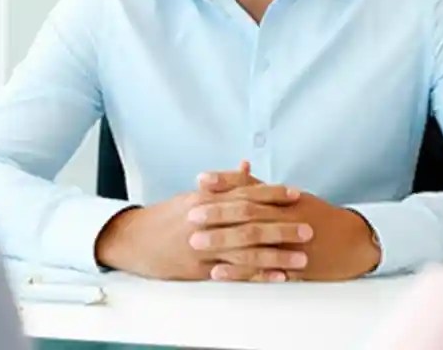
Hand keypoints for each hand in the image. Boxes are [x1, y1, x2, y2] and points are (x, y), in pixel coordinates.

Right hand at [94, 182, 308, 280]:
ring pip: (245, 249)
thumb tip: (247, 166)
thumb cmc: (167, 216)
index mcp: (205, 199)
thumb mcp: (194, 195)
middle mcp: (205, 220)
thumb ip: (224, 183)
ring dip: (276, 254)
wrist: (134, 239)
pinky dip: (257, 275)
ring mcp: (202, 245)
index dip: (272, 194)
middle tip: (307, 228)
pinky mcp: (199, 268)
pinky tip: (277, 277)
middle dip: (281, 225)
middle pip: (249, 221)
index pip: (244, 193)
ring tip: (301, 258)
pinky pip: (233, 272)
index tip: (296, 194)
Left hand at [191, 164, 381, 281]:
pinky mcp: (293, 269)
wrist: (354, 242)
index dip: (225, 184)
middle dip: (218, 216)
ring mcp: (291, 245)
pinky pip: (264, 272)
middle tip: (190, 217)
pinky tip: (219, 272)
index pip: (251, 189)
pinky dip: (241, 272)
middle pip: (249, 215)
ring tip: (197, 243)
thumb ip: (259, 187)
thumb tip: (235, 169)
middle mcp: (287, 219)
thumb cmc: (316, 216)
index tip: (199, 183)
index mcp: (285, 201)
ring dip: (223, 244)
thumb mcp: (291, 198)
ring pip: (254, 243)